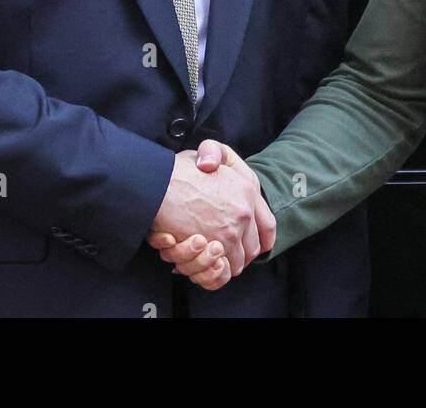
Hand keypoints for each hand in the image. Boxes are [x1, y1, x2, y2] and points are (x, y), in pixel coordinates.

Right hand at [148, 140, 274, 289]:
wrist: (158, 184)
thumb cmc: (178, 170)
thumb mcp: (207, 152)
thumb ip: (218, 157)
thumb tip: (213, 166)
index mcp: (247, 188)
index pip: (267, 224)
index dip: (262, 238)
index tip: (255, 245)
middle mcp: (245, 212)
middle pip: (252, 249)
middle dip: (239, 254)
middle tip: (222, 252)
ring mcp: (232, 231)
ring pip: (236, 263)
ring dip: (222, 264)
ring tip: (205, 256)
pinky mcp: (216, 246)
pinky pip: (222, 272)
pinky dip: (213, 273)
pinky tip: (200, 261)